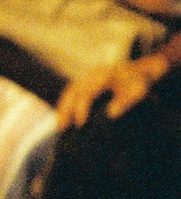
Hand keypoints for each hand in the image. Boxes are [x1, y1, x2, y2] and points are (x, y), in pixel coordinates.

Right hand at [57, 52, 171, 127]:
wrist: (138, 71)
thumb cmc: (137, 83)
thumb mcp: (137, 91)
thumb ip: (125, 101)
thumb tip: (111, 114)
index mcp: (104, 75)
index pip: (87, 91)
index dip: (82, 108)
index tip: (80, 124)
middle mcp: (92, 73)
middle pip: (73, 91)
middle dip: (66, 110)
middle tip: (62, 127)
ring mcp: (87, 76)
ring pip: (69, 91)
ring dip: (63, 108)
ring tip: (60, 125)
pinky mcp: (85, 80)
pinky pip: (71, 92)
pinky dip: (65, 105)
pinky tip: (64, 117)